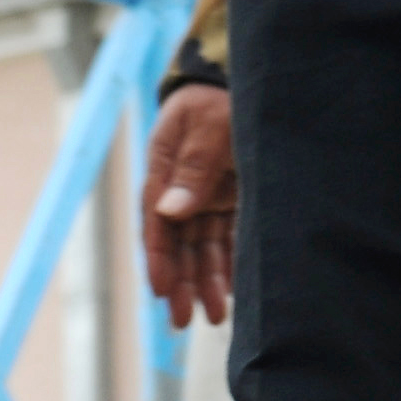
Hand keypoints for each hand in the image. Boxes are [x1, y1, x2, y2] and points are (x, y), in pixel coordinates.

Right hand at [141, 83, 234, 327]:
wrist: (242, 81)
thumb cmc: (221, 99)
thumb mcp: (209, 126)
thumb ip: (193, 167)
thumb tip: (171, 211)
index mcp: (163, 172)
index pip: (157, 225)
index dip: (160, 260)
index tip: (162, 291)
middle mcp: (180, 191)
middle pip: (177, 246)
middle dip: (181, 284)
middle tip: (184, 320)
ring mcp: (205, 197)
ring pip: (201, 249)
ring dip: (205, 281)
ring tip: (215, 315)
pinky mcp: (229, 200)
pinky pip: (225, 240)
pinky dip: (227, 264)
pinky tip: (231, 290)